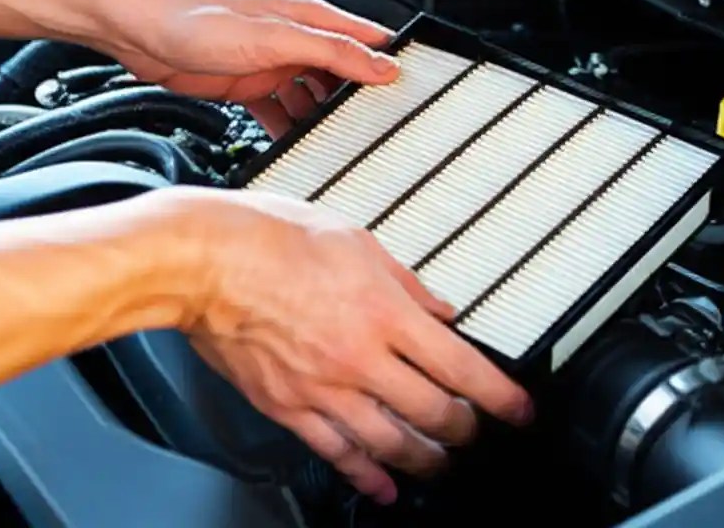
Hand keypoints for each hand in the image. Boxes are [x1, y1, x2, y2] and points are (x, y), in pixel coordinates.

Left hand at [98, 0, 400, 137]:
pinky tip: (294, 145)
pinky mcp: (247, 86)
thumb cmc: (195, 18)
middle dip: (356, 101)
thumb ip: (330, 50)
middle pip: (341, 75)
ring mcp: (271, 64)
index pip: (365, 41)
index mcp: (307, 17)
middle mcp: (293, 39)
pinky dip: (288, 129)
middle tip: (373, 131)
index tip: (410, 94)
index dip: (390, 65)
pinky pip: (280, 113)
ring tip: (334, 143)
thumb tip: (380, 63)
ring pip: (311, 98)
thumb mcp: (274, 37)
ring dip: (320, 120)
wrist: (138, 31)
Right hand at [164, 187, 533, 504]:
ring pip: (391, 444)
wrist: (203, 261)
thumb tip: (439, 308)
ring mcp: (324, 388)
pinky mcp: (288, 406)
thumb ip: (405, 282)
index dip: (501, 398)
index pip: (463, 369)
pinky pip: (336, 452)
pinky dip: (365, 475)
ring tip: (439, 461)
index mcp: (385, 313)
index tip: (519, 410)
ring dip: (425, 459)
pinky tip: (382, 486)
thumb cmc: (269, 238)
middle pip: (435, 415)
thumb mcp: (356, 240)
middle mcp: (361, 358)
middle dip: (466, 431)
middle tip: (475, 432)